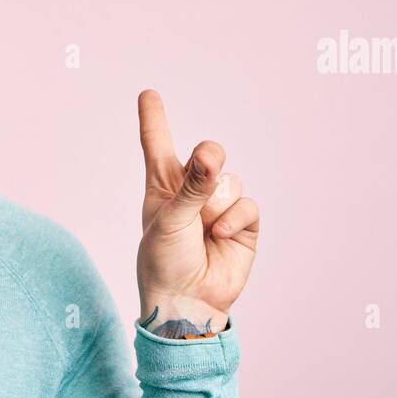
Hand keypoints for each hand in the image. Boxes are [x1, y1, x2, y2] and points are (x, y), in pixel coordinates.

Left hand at [135, 89, 258, 336]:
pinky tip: (218, 238)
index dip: (154, 119)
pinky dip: (233, 219)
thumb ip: (191, 187)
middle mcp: (191, 192)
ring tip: (202, 232)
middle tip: (203, 171)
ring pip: (230, 181)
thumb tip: (210, 155)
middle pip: (209, 153)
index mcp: (162, 187)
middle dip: (208, 161)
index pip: (157, 145)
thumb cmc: (164, 263)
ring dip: (215, 205)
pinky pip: (247, 203)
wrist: (186, 303)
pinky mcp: (243, 224)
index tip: (148, 94)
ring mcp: (219, 207)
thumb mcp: (168, 221)